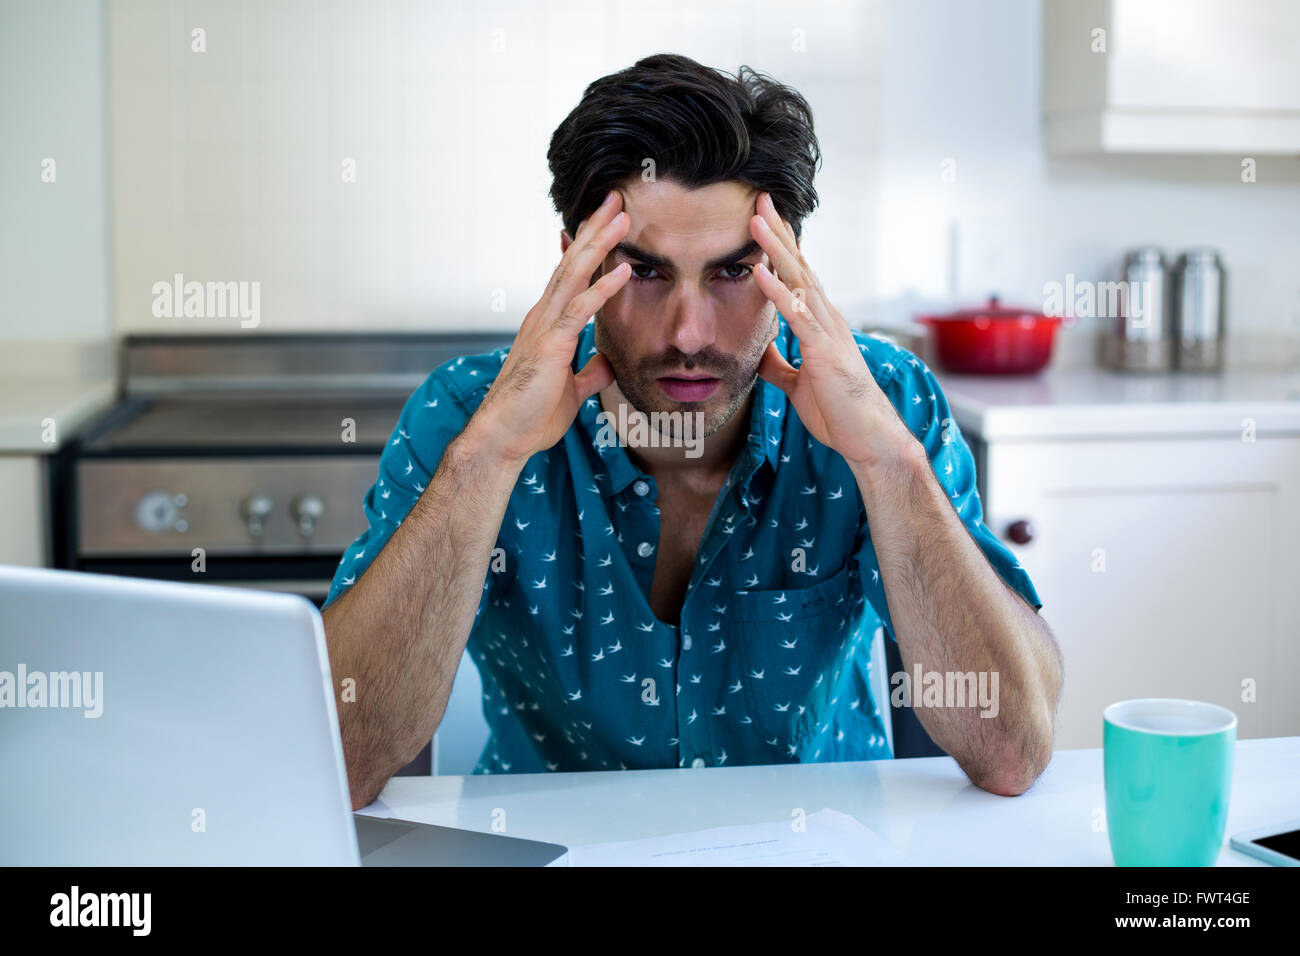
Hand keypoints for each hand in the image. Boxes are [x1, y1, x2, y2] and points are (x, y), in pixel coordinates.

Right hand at [470, 190, 631, 464]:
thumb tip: (610, 363)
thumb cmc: (530, 416)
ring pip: (574, 275)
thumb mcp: (572, 390)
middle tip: (617, 198)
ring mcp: (544, 328)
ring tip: (622, 217)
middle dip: (595, 229)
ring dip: (600, 244)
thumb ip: (590, 372)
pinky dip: (602, 289)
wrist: (504, 439)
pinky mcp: (550, 346)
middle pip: (572, 262)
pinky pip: (579, 310)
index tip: (609, 220)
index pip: (571, 275)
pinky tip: (623, 270)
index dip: (590, 246)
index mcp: (547, 323)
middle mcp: (543, 316)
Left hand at [749, 192, 915, 470]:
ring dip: (776, 250)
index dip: (781, 247)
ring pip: (800, 281)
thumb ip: (779, 365)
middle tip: (760, 199)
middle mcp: (828, 319)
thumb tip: (758, 352)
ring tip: (756, 221)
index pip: (799, 276)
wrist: (868, 440)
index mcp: (821, 324)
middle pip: (800, 266)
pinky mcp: (825, 352)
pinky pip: (797, 316)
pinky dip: (778, 292)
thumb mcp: (798, 384)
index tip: (764, 220)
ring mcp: (829, 332)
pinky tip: (760, 272)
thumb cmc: (839, 413)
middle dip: (779, 232)